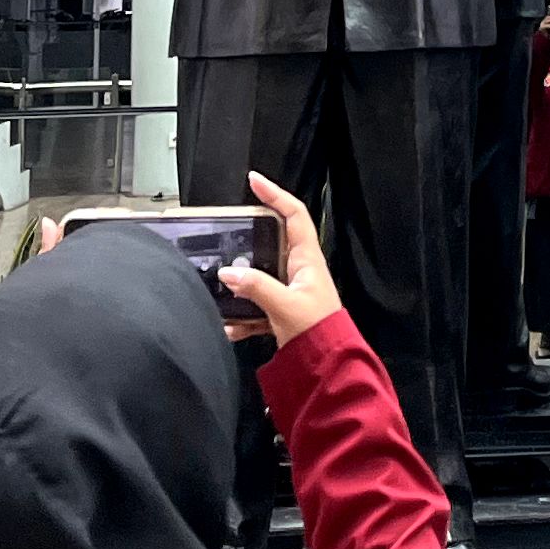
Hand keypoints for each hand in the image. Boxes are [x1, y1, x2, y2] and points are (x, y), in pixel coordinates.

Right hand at [218, 171, 345, 346]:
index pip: (293, 214)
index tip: (254, 181)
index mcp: (308, 259)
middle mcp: (299, 269)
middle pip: (271, 242)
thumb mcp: (285, 306)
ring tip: (221, 293)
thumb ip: (256, 288)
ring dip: (240, 286)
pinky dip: (242, 315)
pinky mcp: (281, 311)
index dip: (275, 194)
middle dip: (247, 242)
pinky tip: (231, 327)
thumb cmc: (318, 332)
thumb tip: (228, 272)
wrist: (328, 367)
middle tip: (226, 236)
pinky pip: (256, 305)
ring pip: (259, 277)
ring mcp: (290, 290)